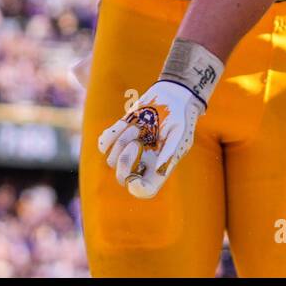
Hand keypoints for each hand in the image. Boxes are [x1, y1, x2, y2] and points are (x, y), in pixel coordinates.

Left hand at [98, 80, 204, 199]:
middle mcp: (142, 162)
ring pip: (111, 159)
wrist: (171, 94)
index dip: (136, 188)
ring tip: (138, 125)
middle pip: (122, 177)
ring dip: (123, 140)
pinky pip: (104, 144)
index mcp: (159, 167)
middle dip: (125, 161)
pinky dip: (112, 134)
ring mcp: (129, 150)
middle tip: (136, 142)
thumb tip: (159, 170)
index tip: (133, 178)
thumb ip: (171, 151)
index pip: (144, 191)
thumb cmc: (181, 115)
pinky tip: (126, 123)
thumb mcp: (181, 132)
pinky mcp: (119, 136)